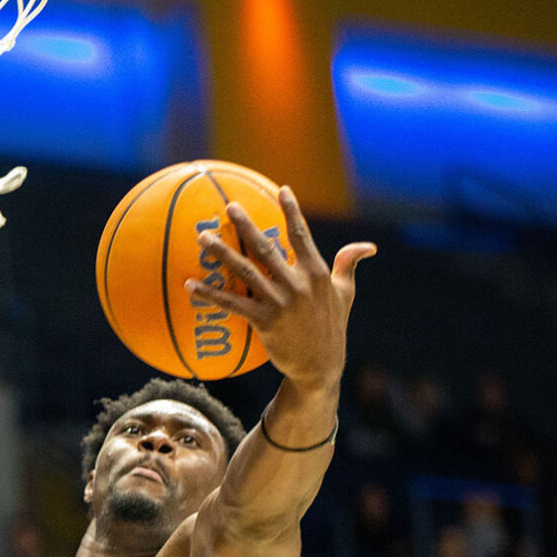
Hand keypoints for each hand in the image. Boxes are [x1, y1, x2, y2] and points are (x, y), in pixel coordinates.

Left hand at [188, 188, 373, 390]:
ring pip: (245, 271)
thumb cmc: (331, 326)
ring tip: (202, 238)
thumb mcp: (345, 294)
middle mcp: (298, 284)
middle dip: (246, 225)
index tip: (282, 190)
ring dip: (222, 253)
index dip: (292, 211)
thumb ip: (348, 265)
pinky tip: (190, 285)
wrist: (320, 366)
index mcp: (317, 273)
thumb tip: (366, 246)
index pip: (302, 235)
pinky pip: (232, 304)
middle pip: (267, 248)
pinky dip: (210, 294)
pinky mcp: (264, 322)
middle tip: (229, 206)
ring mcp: (280, 302)